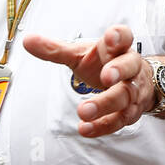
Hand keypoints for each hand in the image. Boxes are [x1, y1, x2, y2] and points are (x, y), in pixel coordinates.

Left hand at [21, 24, 153, 135]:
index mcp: (116, 48)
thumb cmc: (105, 63)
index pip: (123, 37)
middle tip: (106, 77)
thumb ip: (55, 50)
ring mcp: (133, 89)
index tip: (111, 37)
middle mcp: (129, 67)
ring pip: (124, 96)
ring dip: (105, 104)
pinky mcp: (131, 110)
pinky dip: (103, 125)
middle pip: (128, 67)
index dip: (118, 36)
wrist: (136, 82)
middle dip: (118, 71)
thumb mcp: (80, 54)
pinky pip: (119, 120)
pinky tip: (86, 128)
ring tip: (84, 111)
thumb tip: (28, 41)